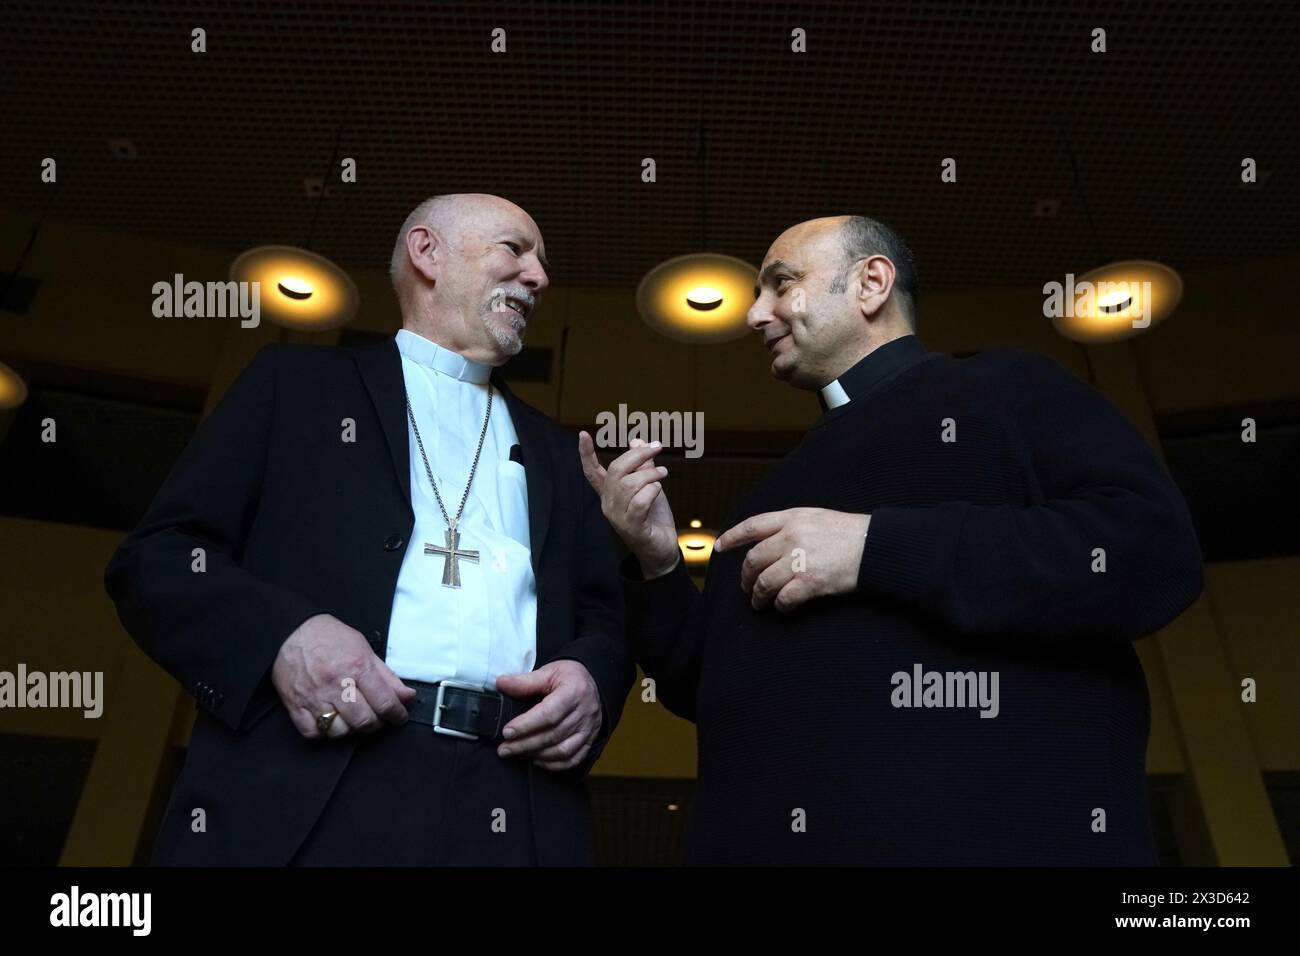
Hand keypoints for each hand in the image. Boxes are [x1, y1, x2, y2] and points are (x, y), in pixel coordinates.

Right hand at [272, 613, 415, 738]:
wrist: (293, 631)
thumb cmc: (329, 637)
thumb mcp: (364, 648)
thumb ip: (387, 675)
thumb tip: (407, 695)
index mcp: (356, 667)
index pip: (384, 702)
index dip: (397, 715)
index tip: (399, 717)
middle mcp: (336, 684)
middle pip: (364, 721)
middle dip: (376, 724)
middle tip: (376, 717)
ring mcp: (314, 696)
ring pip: (339, 731)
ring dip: (350, 729)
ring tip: (352, 718)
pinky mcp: (295, 705)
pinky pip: (313, 732)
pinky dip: (324, 732)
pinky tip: (330, 721)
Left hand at [494, 660, 602, 771]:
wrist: (592, 683)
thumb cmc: (568, 676)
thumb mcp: (549, 672)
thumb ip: (525, 681)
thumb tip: (501, 683)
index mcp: (574, 691)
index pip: (549, 714)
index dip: (526, 725)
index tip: (507, 732)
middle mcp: (585, 712)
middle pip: (553, 735)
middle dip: (525, 744)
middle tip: (504, 749)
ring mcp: (589, 729)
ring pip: (562, 750)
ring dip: (536, 755)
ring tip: (516, 753)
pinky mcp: (590, 740)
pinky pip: (573, 759)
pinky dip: (554, 764)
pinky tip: (537, 760)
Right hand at [578, 432, 679, 578]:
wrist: (662, 550)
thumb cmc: (653, 517)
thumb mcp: (649, 486)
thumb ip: (642, 465)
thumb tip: (637, 441)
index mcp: (609, 494)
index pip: (591, 472)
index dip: (586, 454)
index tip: (582, 435)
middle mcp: (609, 504)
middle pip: (616, 470)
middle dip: (638, 455)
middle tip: (657, 447)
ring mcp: (618, 517)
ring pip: (629, 484)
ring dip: (650, 474)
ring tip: (663, 473)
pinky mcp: (632, 527)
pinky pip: (639, 502)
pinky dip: (651, 491)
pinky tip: (659, 489)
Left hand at [714, 508, 871, 611]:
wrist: (876, 547)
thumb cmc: (850, 533)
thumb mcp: (817, 517)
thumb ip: (793, 525)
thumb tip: (772, 540)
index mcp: (792, 518)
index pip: (752, 526)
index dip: (733, 537)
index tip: (720, 547)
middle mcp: (791, 537)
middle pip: (753, 559)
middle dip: (745, 577)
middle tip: (746, 587)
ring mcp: (799, 560)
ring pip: (763, 582)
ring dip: (757, 596)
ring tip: (758, 603)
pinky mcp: (810, 582)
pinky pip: (783, 599)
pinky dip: (779, 606)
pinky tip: (782, 607)